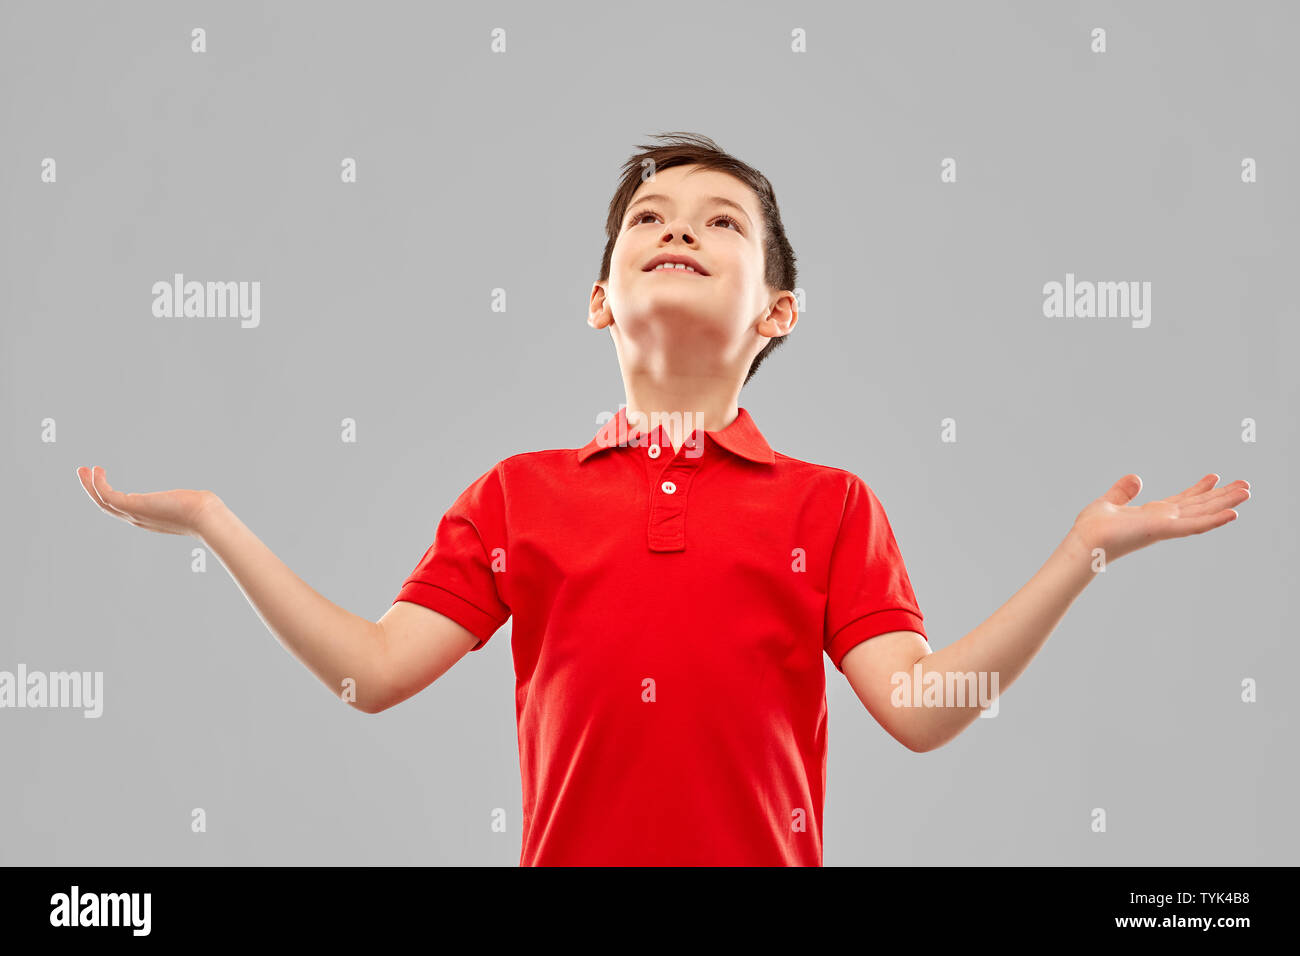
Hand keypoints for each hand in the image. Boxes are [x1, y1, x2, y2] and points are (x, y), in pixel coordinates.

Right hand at [76, 465, 221, 537]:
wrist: (206, 517)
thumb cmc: (204, 511)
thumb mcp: (190, 504)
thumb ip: (189, 501)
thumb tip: (202, 496)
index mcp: (148, 518)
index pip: (122, 509)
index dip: (109, 495)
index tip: (103, 480)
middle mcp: (138, 519)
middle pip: (107, 506)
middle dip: (93, 489)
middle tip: (84, 472)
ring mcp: (134, 514)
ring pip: (102, 502)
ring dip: (89, 485)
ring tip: (83, 469)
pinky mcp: (134, 506)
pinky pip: (108, 495)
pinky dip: (98, 484)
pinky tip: (97, 470)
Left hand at [1069, 473, 1249, 563]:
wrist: (1085, 541)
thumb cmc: (1092, 529)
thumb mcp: (1110, 502)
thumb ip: (1123, 492)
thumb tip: (1136, 478)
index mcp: (1153, 515)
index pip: (1182, 500)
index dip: (1199, 489)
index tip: (1214, 476)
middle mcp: (1164, 521)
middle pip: (1199, 506)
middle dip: (1222, 496)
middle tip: (1245, 485)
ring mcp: (1166, 527)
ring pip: (1203, 514)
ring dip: (1226, 504)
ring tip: (1248, 492)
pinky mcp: (1163, 530)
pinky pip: (1194, 525)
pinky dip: (1214, 520)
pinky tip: (1232, 514)